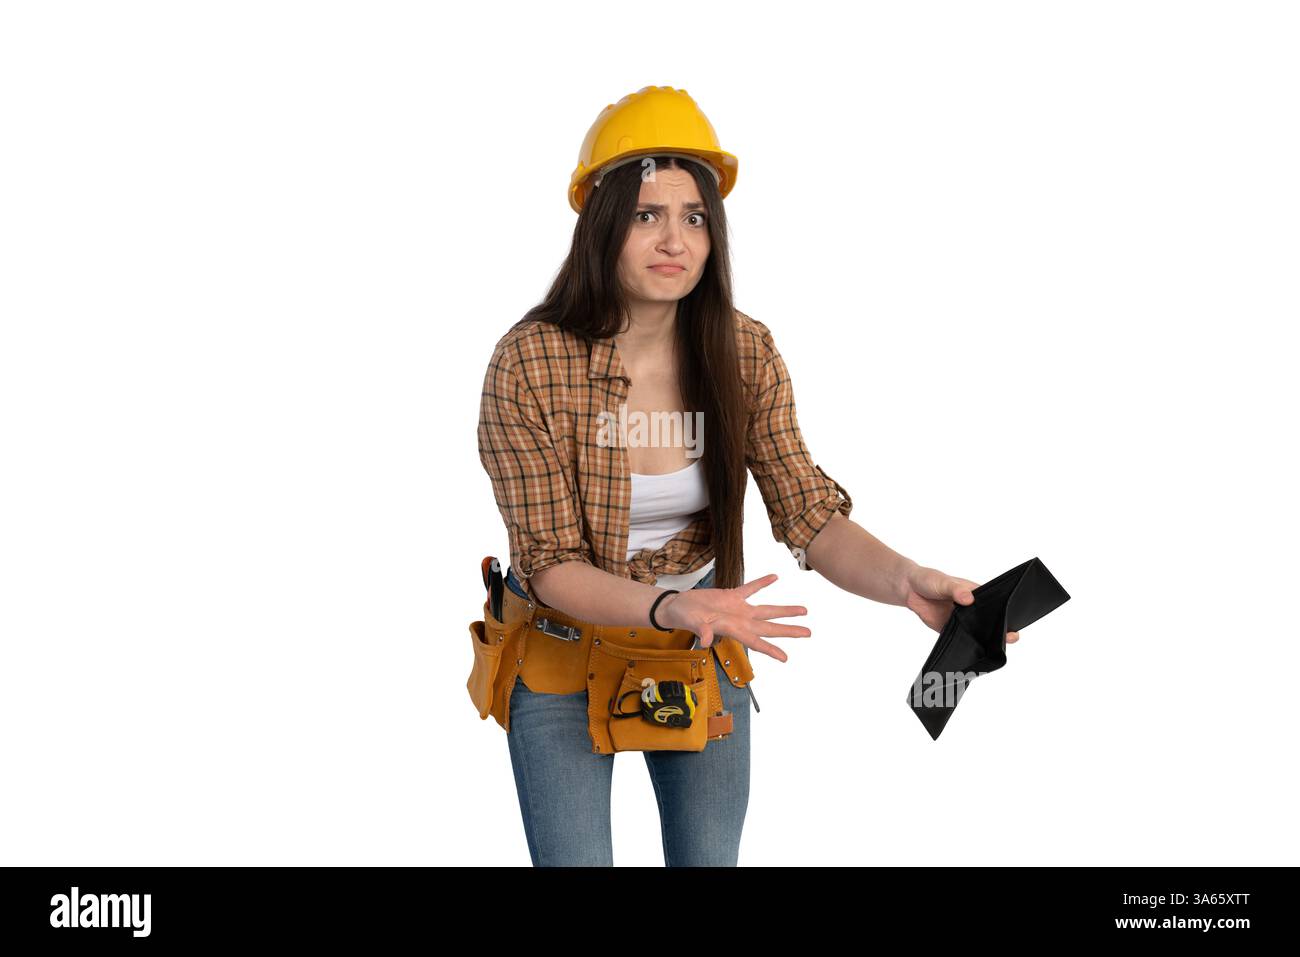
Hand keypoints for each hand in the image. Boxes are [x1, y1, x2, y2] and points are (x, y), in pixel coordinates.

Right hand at [657, 573, 808, 662]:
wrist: (678, 607)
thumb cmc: (685, 618)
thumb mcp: (692, 624)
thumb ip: (702, 631)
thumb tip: (705, 641)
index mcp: (733, 629)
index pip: (756, 641)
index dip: (770, 650)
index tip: (785, 658)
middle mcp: (740, 620)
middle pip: (769, 626)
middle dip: (789, 630)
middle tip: (808, 632)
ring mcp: (738, 609)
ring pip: (766, 609)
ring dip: (784, 610)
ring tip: (803, 610)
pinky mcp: (732, 596)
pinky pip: (751, 588)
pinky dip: (762, 583)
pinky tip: (775, 577)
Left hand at [901, 564, 1020, 642]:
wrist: (909, 589)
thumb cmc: (929, 579)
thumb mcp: (942, 581)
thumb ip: (955, 589)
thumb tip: (968, 598)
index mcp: (976, 593)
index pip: (997, 603)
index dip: (1007, 611)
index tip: (1015, 619)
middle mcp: (973, 608)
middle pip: (991, 620)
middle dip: (1001, 629)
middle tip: (1010, 636)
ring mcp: (963, 620)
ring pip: (979, 632)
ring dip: (985, 640)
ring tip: (995, 647)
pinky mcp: (951, 629)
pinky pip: (962, 640)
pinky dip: (967, 646)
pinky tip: (973, 652)